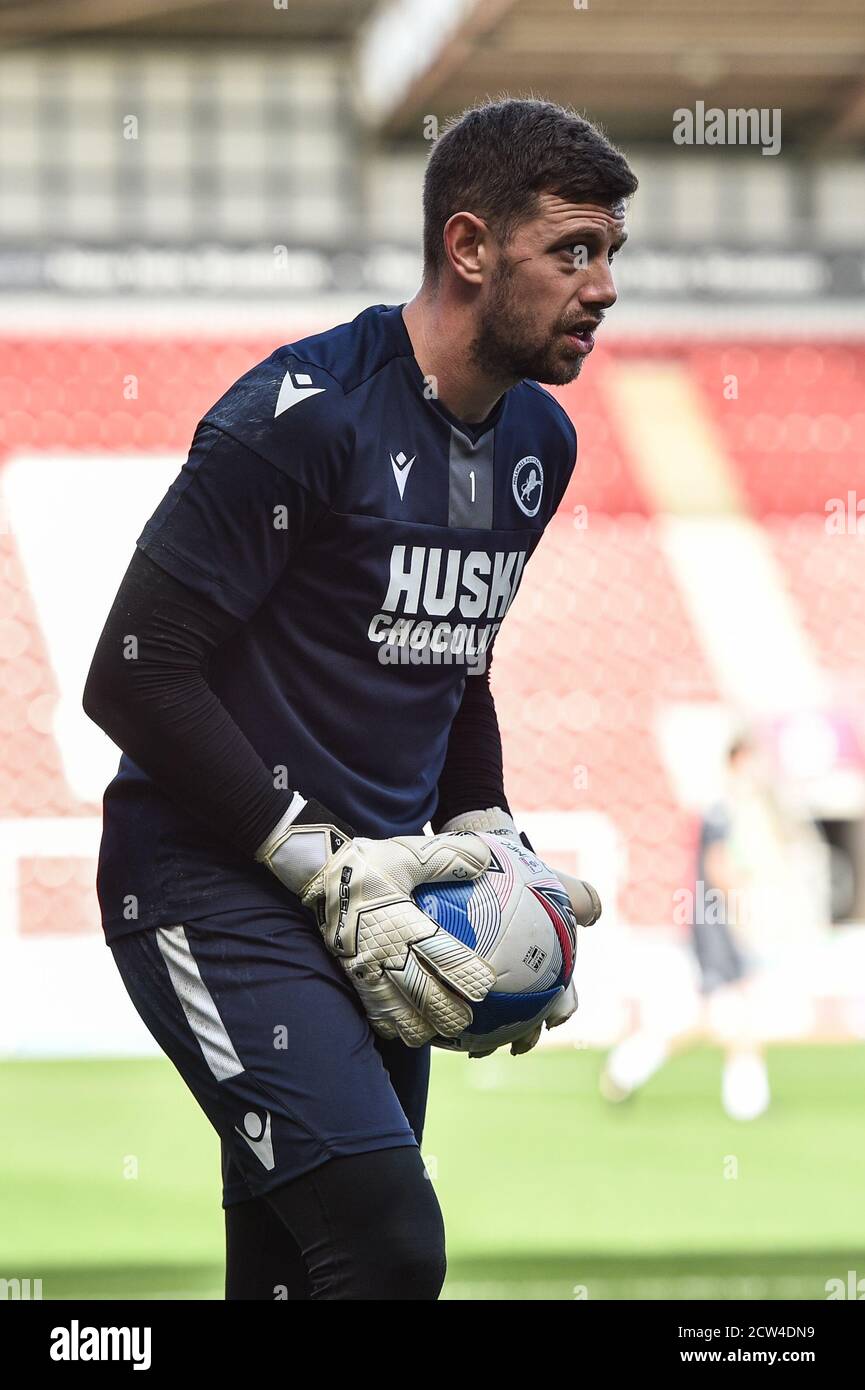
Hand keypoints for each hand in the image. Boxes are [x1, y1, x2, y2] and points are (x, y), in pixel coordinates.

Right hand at [256, 801, 495, 1046]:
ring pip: (397, 1014)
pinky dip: (391, 1024)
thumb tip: (486, 858)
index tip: (486, 985)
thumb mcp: (409, 853)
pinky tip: (403, 1026)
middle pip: (423, 997)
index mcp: (403, 923)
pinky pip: (373, 1010)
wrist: (320, 872)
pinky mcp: (351, 974)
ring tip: (437, 1031)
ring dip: (420, 1027)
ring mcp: (365, 968)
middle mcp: (385, 951)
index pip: (442, 956)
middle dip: (448, 1014)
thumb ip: (448, 858)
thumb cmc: (370, 863)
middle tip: (467, 1020)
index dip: (466, 975)